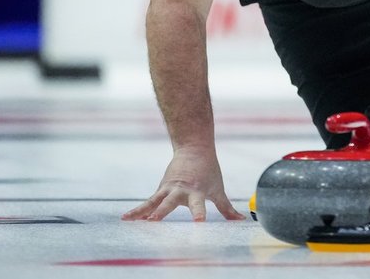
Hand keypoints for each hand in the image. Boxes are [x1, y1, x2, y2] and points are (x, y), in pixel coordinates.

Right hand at [121, 146, 243, 221]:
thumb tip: (241, 221)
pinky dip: (139, 210)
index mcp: (197, 191)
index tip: (199, 221)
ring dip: (142, 211)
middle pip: (171, 202)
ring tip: (130, 220)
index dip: (199, 212)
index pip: (199, 204)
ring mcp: (168, 189)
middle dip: (162, 211)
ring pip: (153, 201)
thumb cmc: (208, 171)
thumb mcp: (218, 189)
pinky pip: (149, 201)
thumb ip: (226, 208)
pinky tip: (128, 218)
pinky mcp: (161, 189)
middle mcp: (181, 190)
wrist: (194, 148)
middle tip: (154, 220)